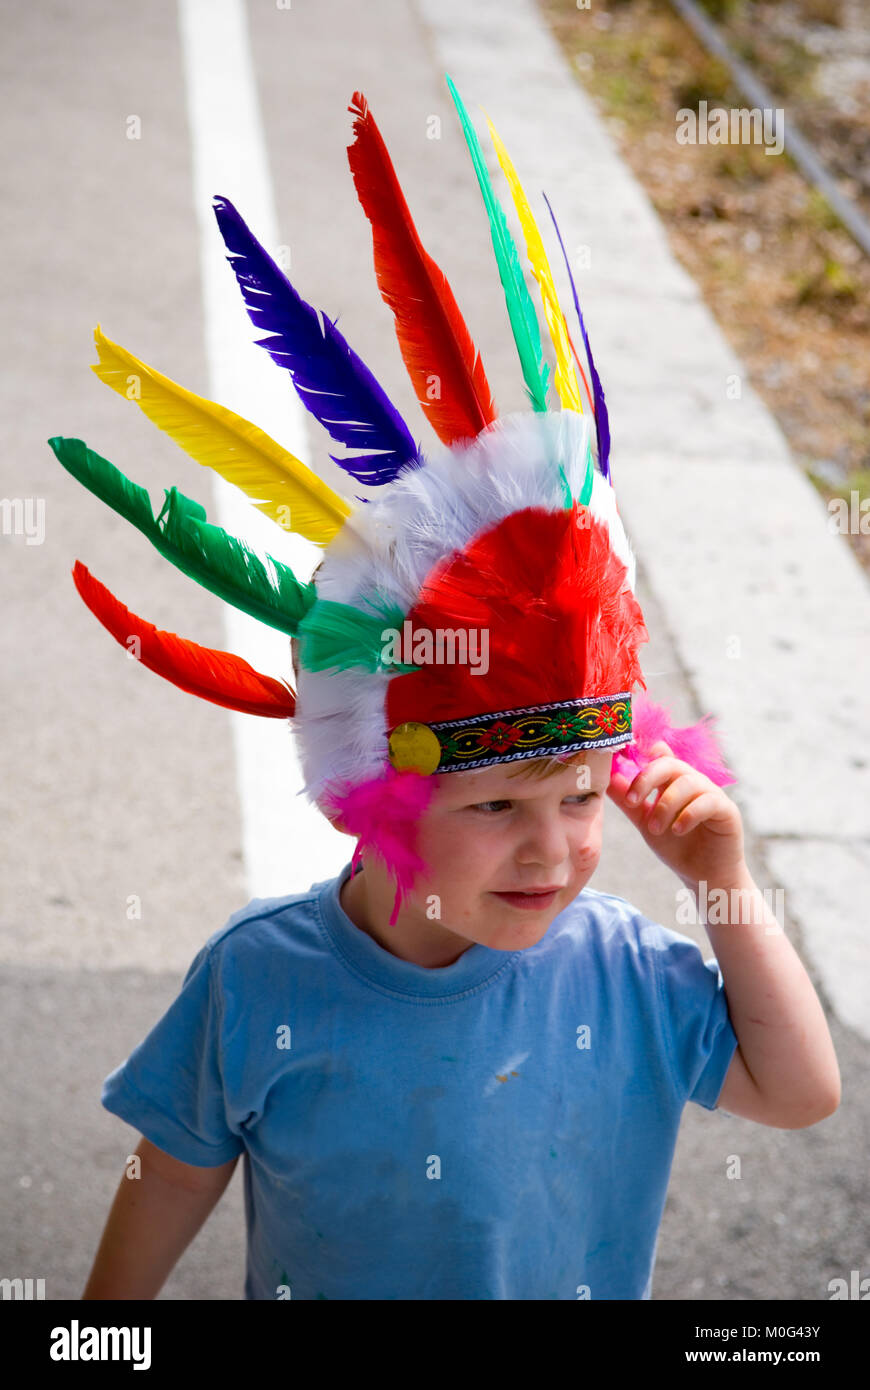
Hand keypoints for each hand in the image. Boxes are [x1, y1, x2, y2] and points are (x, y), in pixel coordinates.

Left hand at [608, 740, 744, 888]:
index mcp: (673, 781)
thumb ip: (629, 802)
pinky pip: (708, 801)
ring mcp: (712, 794)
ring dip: (665, 805)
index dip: (639, 755)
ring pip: (688, 782)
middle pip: (670, 763)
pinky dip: (688, 814)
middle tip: (632, 801)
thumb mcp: (645, 823)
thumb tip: (607, 778)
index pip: (658, 756)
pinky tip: (677, 830)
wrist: (705, 877)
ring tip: (655, 829)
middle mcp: (693, 782)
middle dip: (646, 778)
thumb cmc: (677, 847)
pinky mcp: (727, 810)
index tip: (620, 765)